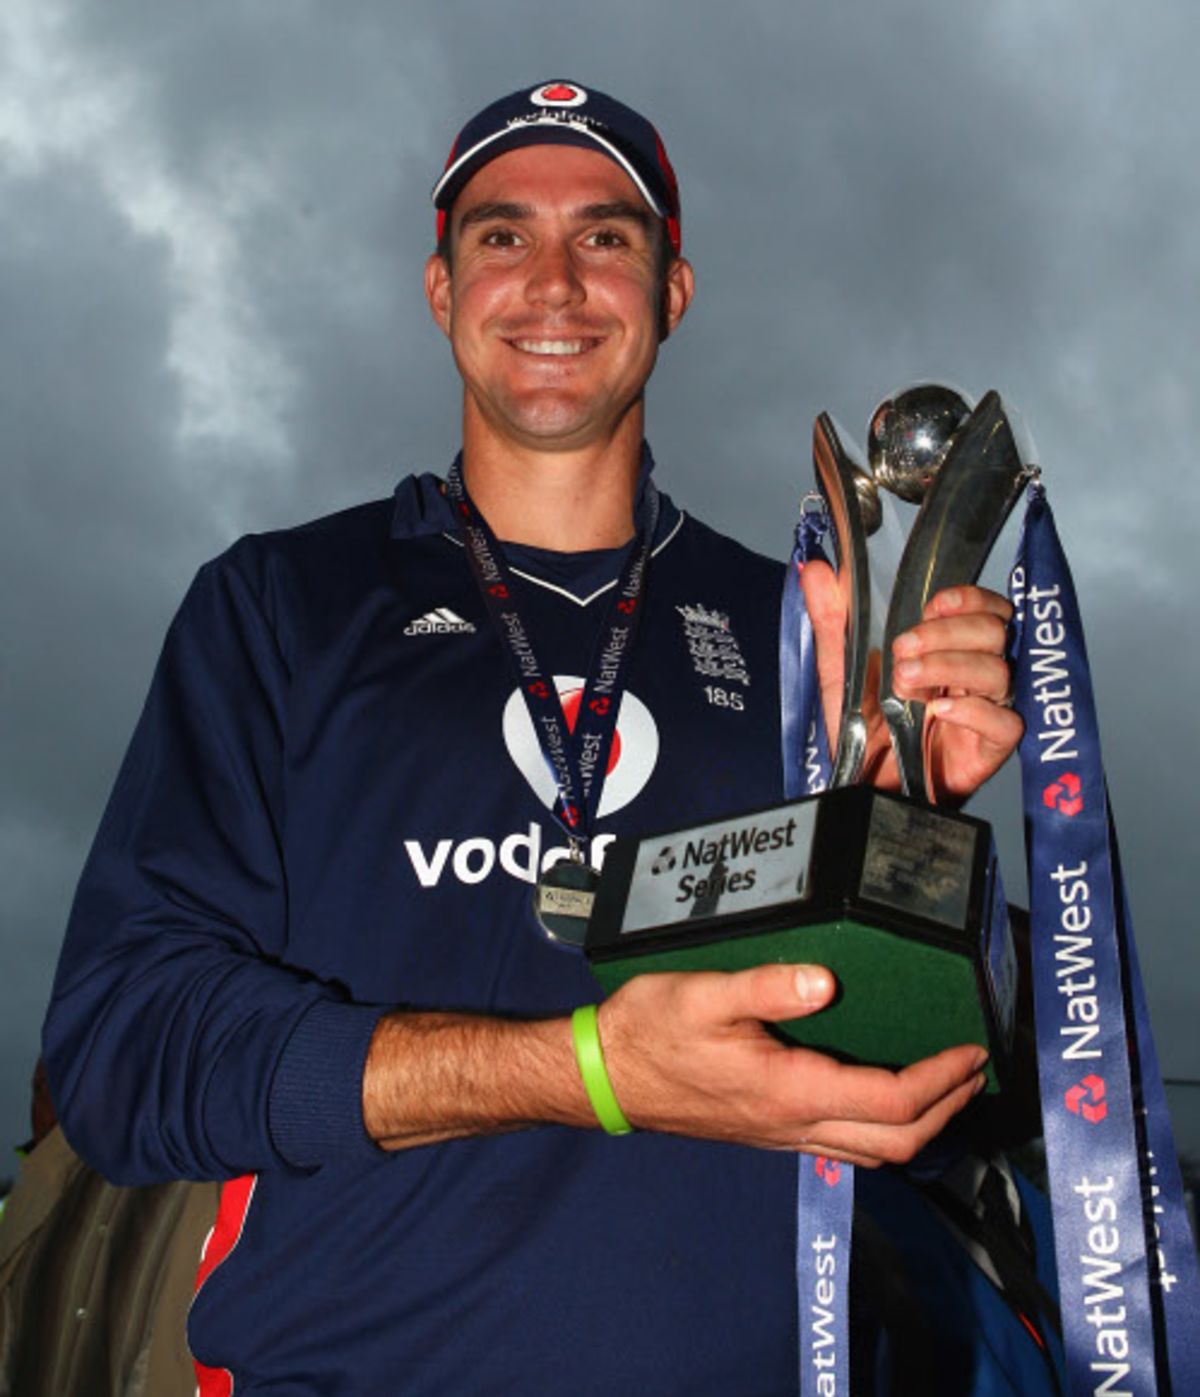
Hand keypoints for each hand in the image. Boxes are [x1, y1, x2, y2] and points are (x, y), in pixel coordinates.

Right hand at [599, 964, 986, 1164]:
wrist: (605, 1074)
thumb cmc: (649, 1032)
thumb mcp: (704, 994)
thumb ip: (768, 986)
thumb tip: (825, 981)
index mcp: (788, 1090)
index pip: (891, 1100)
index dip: (941, 1078)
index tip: (970, 1049)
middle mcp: (793, 1123)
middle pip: (897, 1141)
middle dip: (947, 1108)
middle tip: (972, 1070)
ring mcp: (781, 1134)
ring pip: (872, 1151)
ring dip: (920, 1125)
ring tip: (941, 1085)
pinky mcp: (768, 1131)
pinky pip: (842, 1145)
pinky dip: (880, 1128)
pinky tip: (876, 1097)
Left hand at [801, 562, 1021, 802]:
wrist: (859, 783)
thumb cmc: (862, 727)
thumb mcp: (840, 668)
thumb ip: (832, 620)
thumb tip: (815, 571)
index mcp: (951, 649)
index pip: (986, 608)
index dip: (967, 600)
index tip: (933, 606)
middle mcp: (975, 675)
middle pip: (995, 632)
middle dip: (948, 634)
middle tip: (903, 650)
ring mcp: (986, 710)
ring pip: (999, 672)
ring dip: (949, 668)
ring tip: (905, 682)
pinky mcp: (990, 749)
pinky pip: (1006, 724)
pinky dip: (975, 712)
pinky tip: (939, 712)